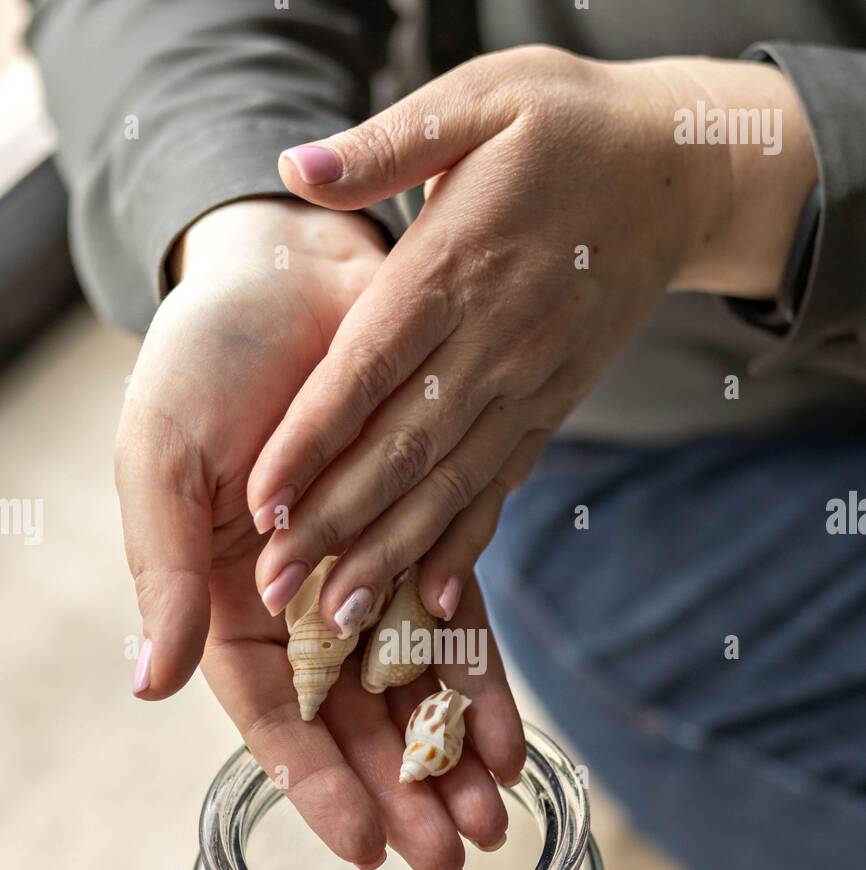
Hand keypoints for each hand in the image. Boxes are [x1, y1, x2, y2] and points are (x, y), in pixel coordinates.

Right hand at [116, 198, 522, 869]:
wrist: (293, 270)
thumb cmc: (203, 363)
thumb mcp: (161, 465)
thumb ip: (167, 575)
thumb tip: (151, 686)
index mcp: (229, 605)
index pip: (273, 719)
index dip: (315, 785)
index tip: (362, 848)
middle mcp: (303, 609)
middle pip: (355, 725)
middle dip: (402, 794)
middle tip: (450, 863)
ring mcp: (370, 580)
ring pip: (414, 692)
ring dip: (451, 761)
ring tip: (496, 822)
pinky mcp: (428, 540)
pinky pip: (462, 630)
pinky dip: (484, 688)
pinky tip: (513, 745)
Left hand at [247, 46, 816, 631]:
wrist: (678, 170)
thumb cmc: (566, 124)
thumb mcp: (478, 98)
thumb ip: (386, 142)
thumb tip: (295, 167)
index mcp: (457, 265)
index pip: (368, 367)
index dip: (313, 437)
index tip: (260, 499)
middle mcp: (494, 339)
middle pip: (401, 447)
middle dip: (334, 523)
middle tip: (276, 587)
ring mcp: (529, 382)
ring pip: (449, 482)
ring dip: (391, 552)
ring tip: (339, 614)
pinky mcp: (552, 404)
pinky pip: (504, 483)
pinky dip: (467, 541)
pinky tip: (432, 595)